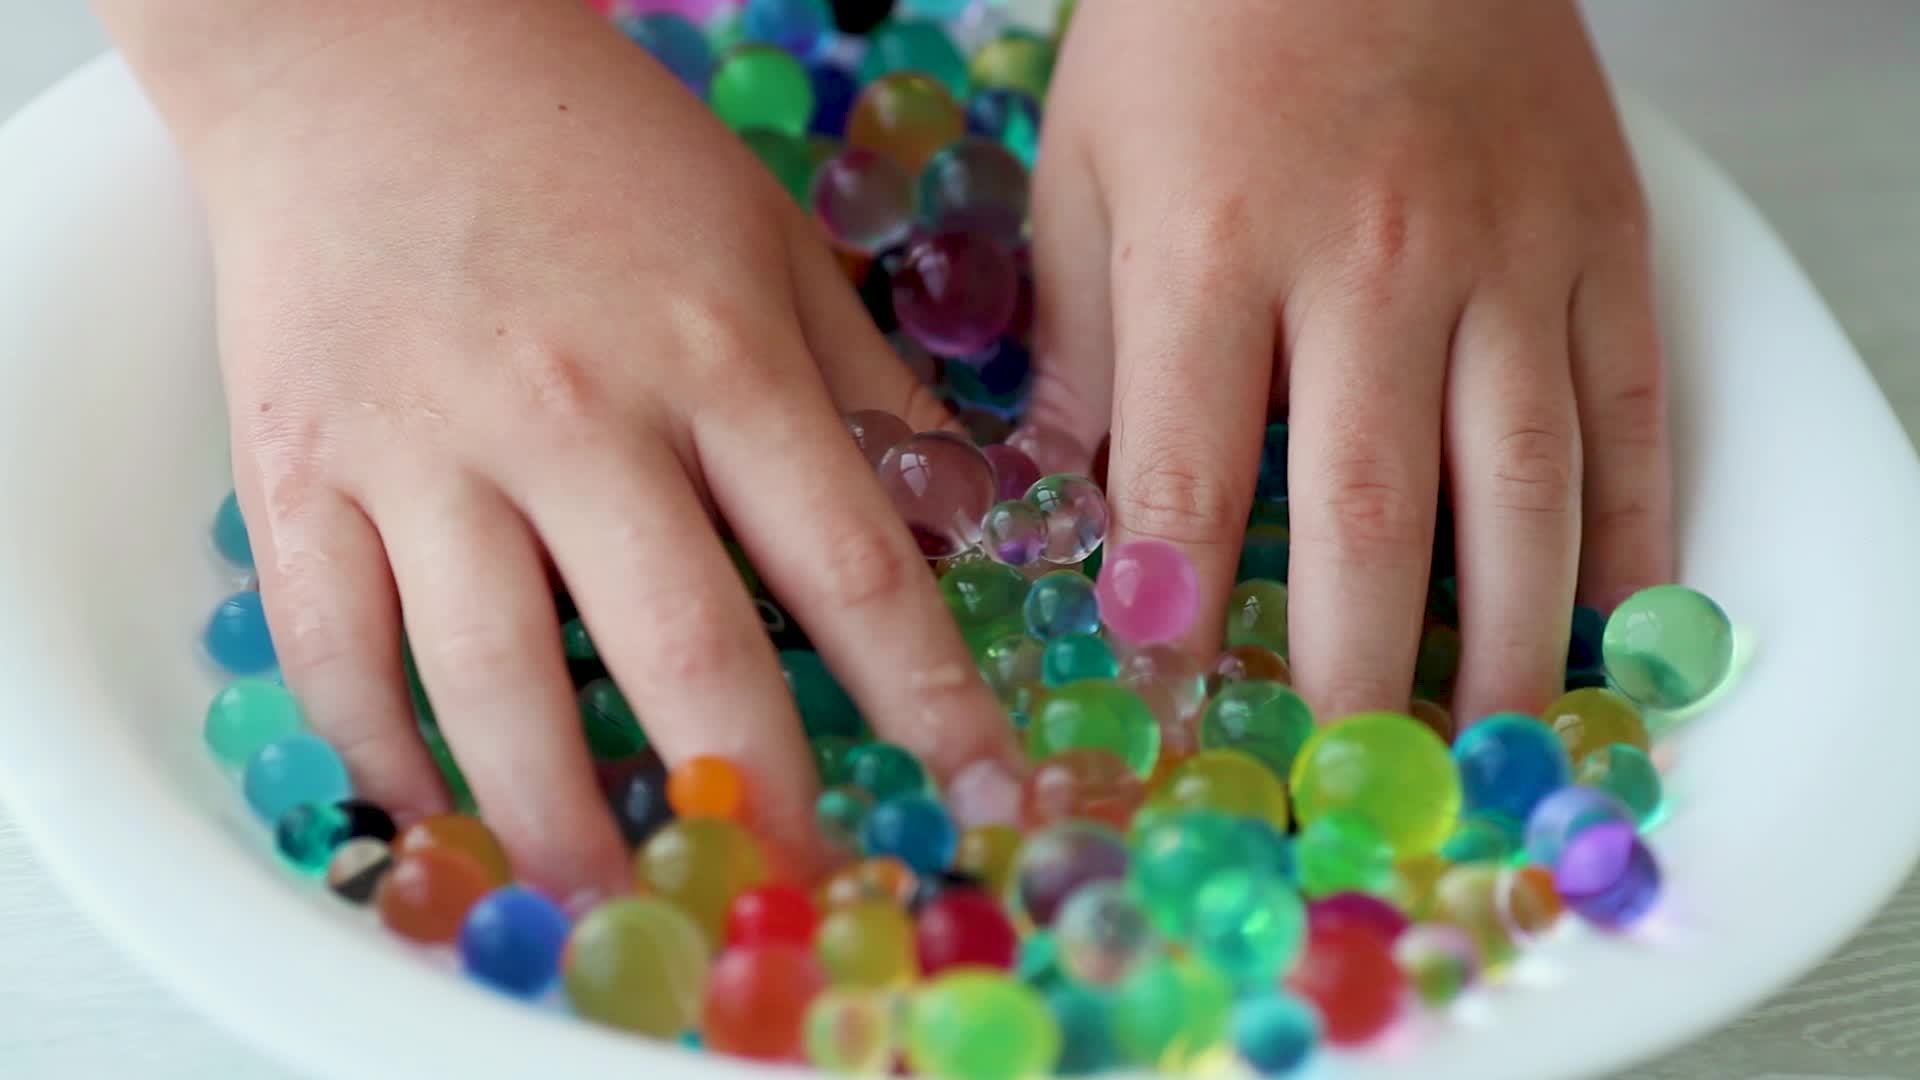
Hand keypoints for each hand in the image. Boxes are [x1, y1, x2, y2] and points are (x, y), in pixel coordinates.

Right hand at [171, 3, 1011, 894]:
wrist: (367, 53)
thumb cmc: (589, 147)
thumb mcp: (765, 238)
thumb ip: (861, 386)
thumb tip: (961, 519)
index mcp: (718, 356)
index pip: (853, 566)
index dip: (929, 700)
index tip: (982, 793)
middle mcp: (580, 414)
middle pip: (688, 651)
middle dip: (756, 794)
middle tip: (795, 888)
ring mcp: (429, 448)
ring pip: (496, 679)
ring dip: (562, 817)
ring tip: (614, 900)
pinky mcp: (304, 469)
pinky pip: (334, 644)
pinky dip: (379, 748)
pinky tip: (434, 808)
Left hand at [1028, 0, 1671, 722]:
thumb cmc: (1202, 13)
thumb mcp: (1088, 160)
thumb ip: (1081, 339)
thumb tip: (1059, 500)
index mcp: (1217, 248)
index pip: (1187, 478)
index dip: (1171, 616)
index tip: (1167, 713)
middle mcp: (1373, 263)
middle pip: (1366, 516)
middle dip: (1348, 671)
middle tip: (1339, 775)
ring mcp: (1508, 253)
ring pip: (1522, 488)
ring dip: (1502, 640)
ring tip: (1480, 742)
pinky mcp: (1602, 235)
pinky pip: (1632, 410)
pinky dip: (1631, 530)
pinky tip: (1610, 621)